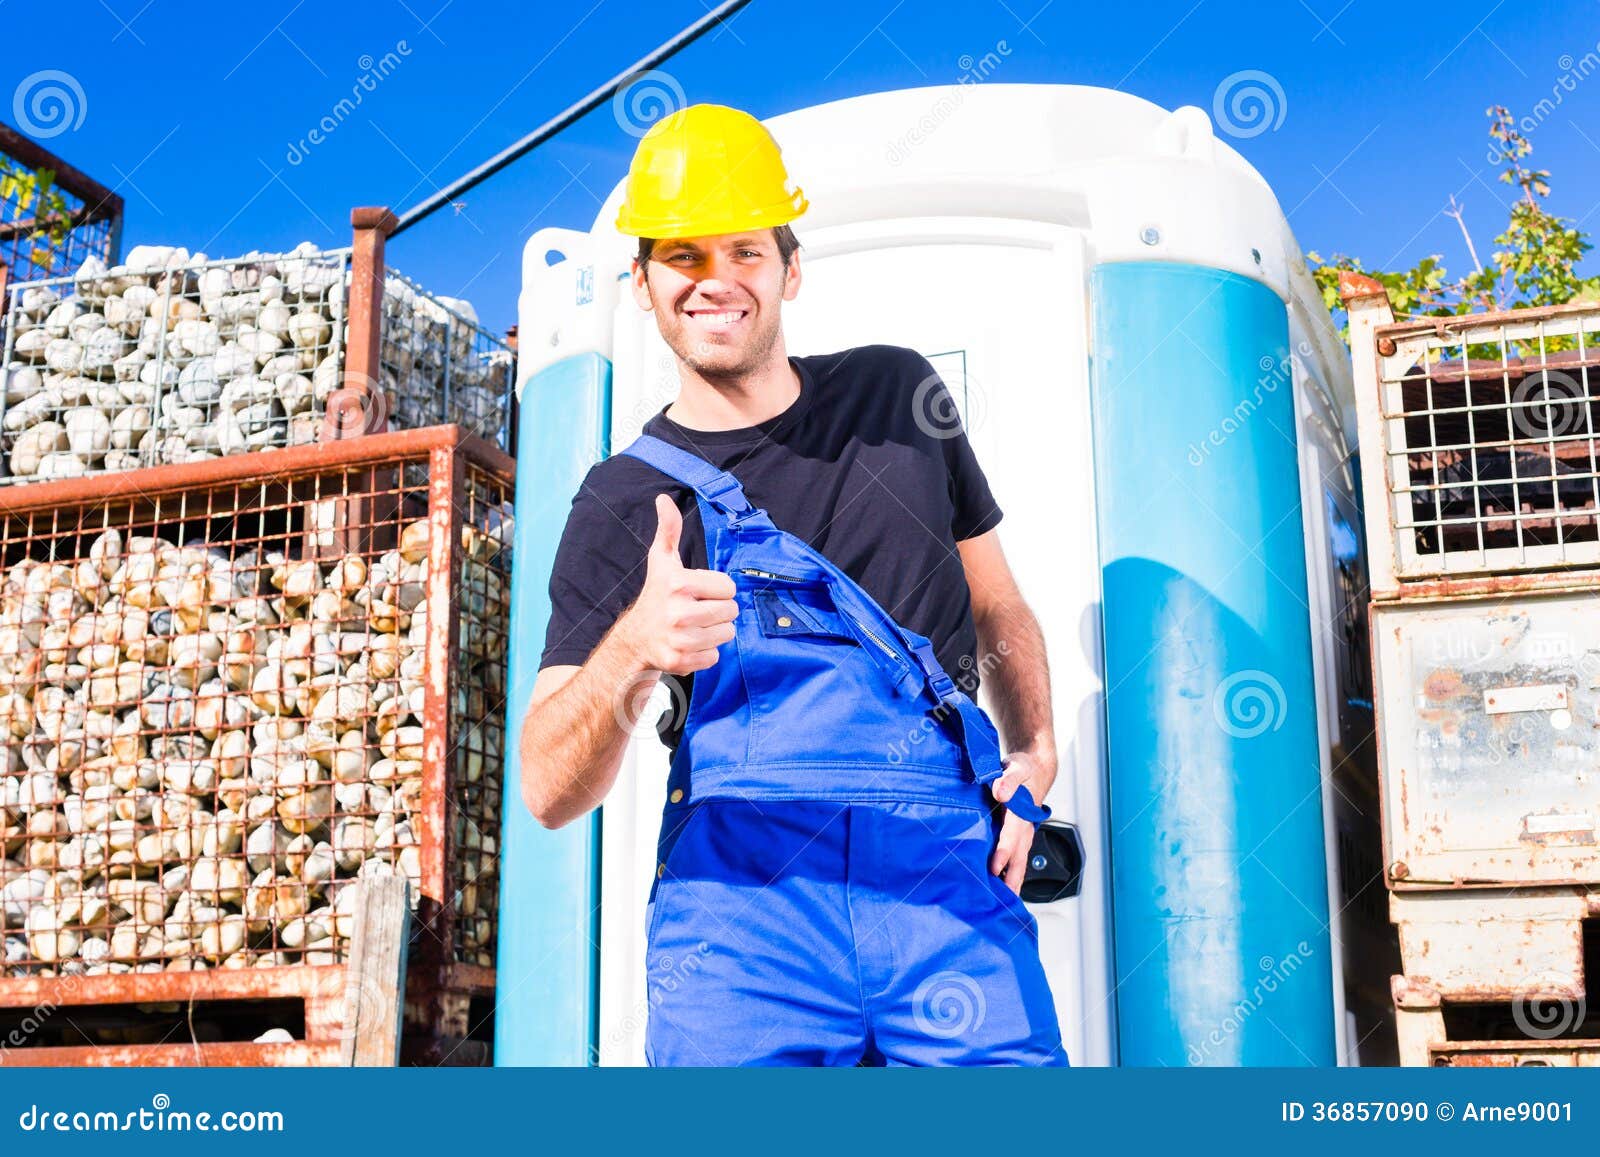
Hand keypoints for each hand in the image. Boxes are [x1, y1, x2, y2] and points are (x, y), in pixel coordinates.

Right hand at [617, 494, 738, 675]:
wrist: (636, 638)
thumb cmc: (657, 595)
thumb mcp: (662, 560)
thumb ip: (669, 529)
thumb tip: (663, 499)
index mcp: (680, 584)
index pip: (730, 588)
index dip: (717, 590)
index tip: (699, 592)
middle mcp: (679, 613)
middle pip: (731, 612)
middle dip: (718, 611)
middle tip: (697, 611)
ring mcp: (680, 640)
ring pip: (727, 634)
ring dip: (714, 631)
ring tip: (693, 627)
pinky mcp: (681, 661)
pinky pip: (715, 656)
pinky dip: (705, 652)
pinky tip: (689, 644)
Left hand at [987, 748, 1055, 893]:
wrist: (1035, 769)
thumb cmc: (1024, 770)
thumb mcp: (1016, 768)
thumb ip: (1008, 779)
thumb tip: (1000, 791)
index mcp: (1021, 814)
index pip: (1011, 837)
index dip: (1003, 853)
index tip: (994, 868)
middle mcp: (1024, 829)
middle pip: (1018, 859)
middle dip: (1011, 880)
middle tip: (1003, 902)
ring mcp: (1024, 835)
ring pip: (1019, 863)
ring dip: (1013, 882)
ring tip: (1004, 905)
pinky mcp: (1020, 837)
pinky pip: (1016, 859)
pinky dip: (1011, 874)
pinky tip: (1003, 887)